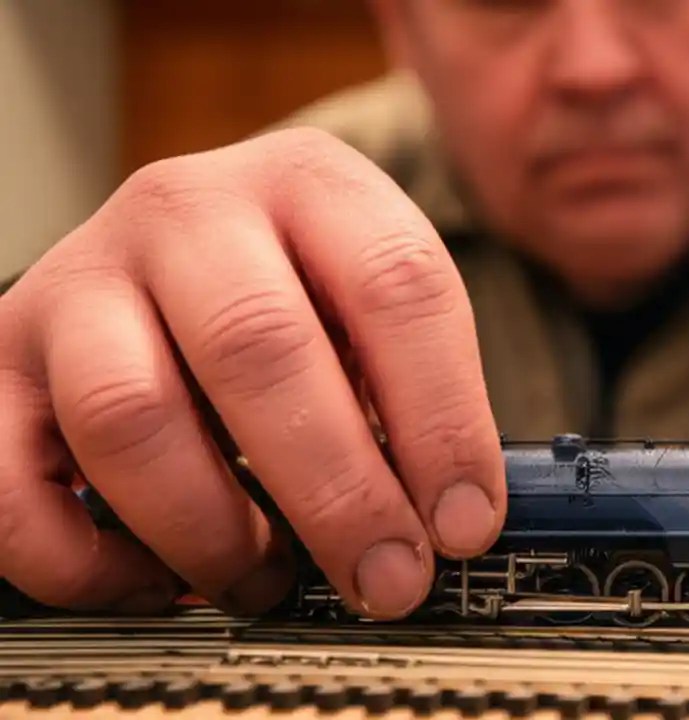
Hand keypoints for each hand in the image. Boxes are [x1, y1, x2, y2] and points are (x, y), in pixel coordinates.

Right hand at [0, 129, 505, 619]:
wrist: (170, 251)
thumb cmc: (298, 293)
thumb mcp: (371, 308)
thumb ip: (411, 394)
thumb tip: (453, 523)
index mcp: (310, 183)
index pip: (395, 286)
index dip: (442, 420)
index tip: (465, 526)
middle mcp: (187, 211)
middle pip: (258, 347)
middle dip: (337, 489)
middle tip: (385, 578)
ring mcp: (81, 279)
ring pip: (129, 414)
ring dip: (211, 528)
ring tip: (267, 580)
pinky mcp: (0, 360)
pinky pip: (10, 483)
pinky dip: (82, 560)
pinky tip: (153, 580)